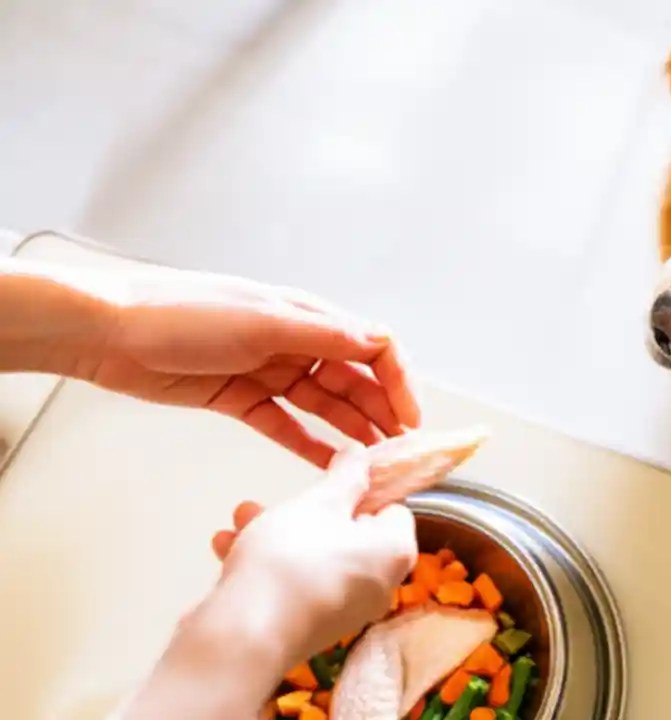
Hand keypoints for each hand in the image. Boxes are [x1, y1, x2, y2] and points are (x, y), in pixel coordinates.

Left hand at [92, 266, 421, 466]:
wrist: (109, 331)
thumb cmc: (180, 314)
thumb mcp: (261, 321)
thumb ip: (323, 336)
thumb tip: (377, 343)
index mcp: (305, 316)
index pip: (371, 346)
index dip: (397, 381)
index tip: (410, 417)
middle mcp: (294, 342)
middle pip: (353, 380)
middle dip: (381, 412)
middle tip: (400, 450)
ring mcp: (268, 371)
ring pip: (325, 405)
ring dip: (352, 430)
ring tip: (375, 464)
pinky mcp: (241, 399)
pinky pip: (287, 425)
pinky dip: (310, 444)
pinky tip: (329, 463)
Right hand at [118, 451, 414, 719]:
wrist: (245, 636)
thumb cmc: (291, 557)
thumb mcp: (318, 502)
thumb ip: (345, 476)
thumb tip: (363, 454)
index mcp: (396, 552)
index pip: (392, 509)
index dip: (360, 492)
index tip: (328, 482)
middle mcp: (381, 585)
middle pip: (349, 533)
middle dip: (304, 512)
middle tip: (271, 501)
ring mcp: (346, 611)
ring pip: (315, 557)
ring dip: (277, 533)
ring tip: (241, 518)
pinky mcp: (311, 628)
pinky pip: (298, 585)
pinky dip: (270, 565)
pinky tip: (228, 547)